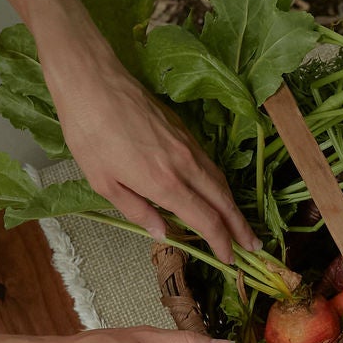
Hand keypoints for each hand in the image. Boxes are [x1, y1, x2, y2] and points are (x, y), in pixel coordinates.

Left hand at [38, 27, 253, 259]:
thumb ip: (136, 211)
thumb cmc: (89, 133)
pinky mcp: (183, 131)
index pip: (206, 220)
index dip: (221, 242)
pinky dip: (219, 183)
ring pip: (219, 180)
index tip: (230, 259)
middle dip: (240, 227)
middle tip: (252, 247)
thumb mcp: (103, 182)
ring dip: (232, 205)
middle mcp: (184, 165)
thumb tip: (162, 233)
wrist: (93, 82)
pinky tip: (216, 191)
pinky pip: (209, 164)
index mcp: (165, 183)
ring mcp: (187, 145)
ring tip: (239, 224)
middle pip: (223, 201)